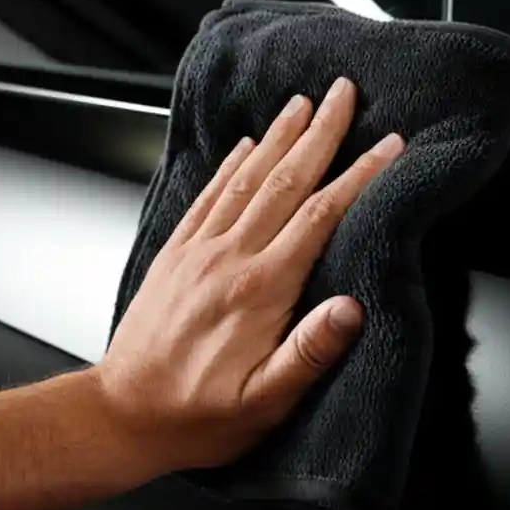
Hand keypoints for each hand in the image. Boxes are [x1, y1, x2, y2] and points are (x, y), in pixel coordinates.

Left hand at [95, 76, 403, 479]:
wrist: (122, 416)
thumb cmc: (196, 416)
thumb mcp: (263, 405)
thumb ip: (309, 353)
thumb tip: (352, 309)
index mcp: (259, 291)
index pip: (319, 217)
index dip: (358, 176)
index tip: (387, 145)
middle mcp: (228, 259)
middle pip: (285, 181)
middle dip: (320, 132)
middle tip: (343, 92)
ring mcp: (198, 252)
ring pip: (247, 179)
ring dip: (278, 136)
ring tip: (301, 103)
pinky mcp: (175, 255)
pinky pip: (207, 196)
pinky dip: (229, 165)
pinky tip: (245, 145)